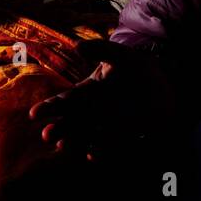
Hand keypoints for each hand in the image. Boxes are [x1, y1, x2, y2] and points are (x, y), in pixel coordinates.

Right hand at [27, 42, 174, 162]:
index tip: (34, 114)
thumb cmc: (138, 68)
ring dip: (73, 142)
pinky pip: (107, 146)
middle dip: (57, 129)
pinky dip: (99, 151)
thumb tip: (76, 45)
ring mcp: (106, 126)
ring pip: (84, 136)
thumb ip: (100, 49)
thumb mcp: (120, 54)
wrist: (166, 86)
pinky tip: (92, 155)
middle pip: (71, 122)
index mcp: (87, 92)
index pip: (65, 101)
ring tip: (62, 146)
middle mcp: (92, 112)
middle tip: (46, 135)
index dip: (49, 107)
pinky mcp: (122, 137)